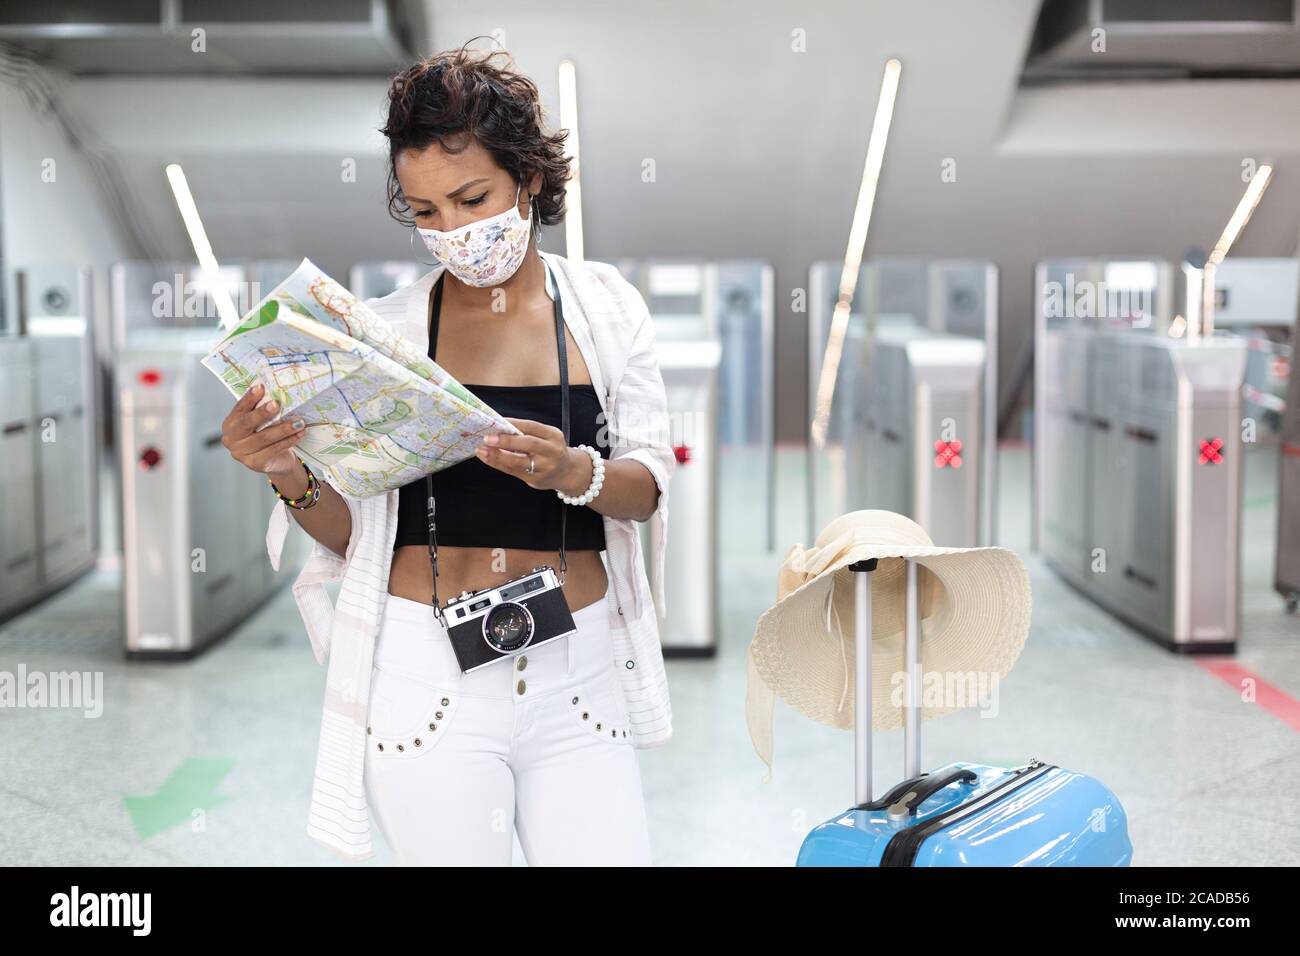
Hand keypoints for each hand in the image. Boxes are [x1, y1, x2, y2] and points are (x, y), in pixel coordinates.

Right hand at [220, 383, 306, 478]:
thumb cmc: (268, 434)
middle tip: (276, 404)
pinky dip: (288, 441)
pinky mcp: (255, 464)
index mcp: (230, 424)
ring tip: (299, 422)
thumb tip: (276, 390)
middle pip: (247, 423)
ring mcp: (241, 453)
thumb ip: (263, 408)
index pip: (239, 408)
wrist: (277, 461)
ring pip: (264, 438)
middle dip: (262, 413)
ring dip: (283, 429)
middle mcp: (231, 439)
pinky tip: (299, 434)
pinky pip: (273, 450)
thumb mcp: (263, 421)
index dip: (249, 398)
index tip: (260, 387)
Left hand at [475, 417, 591, 495]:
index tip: (497, 421)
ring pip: (518, 461)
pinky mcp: (535, 480)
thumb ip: (527, 433)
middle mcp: (552, 451)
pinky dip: (498, 464)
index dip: (514, 423)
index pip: (532, 426)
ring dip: (497, 455)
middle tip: (487, 438)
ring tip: (482, 450)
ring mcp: (544, 467)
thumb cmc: (551, 450)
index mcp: (553, 436)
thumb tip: (499, 427)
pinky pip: (513, 471)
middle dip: (506, 440)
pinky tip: (487, 458)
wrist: (568, 472)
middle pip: (528, 444)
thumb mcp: (547, 437)